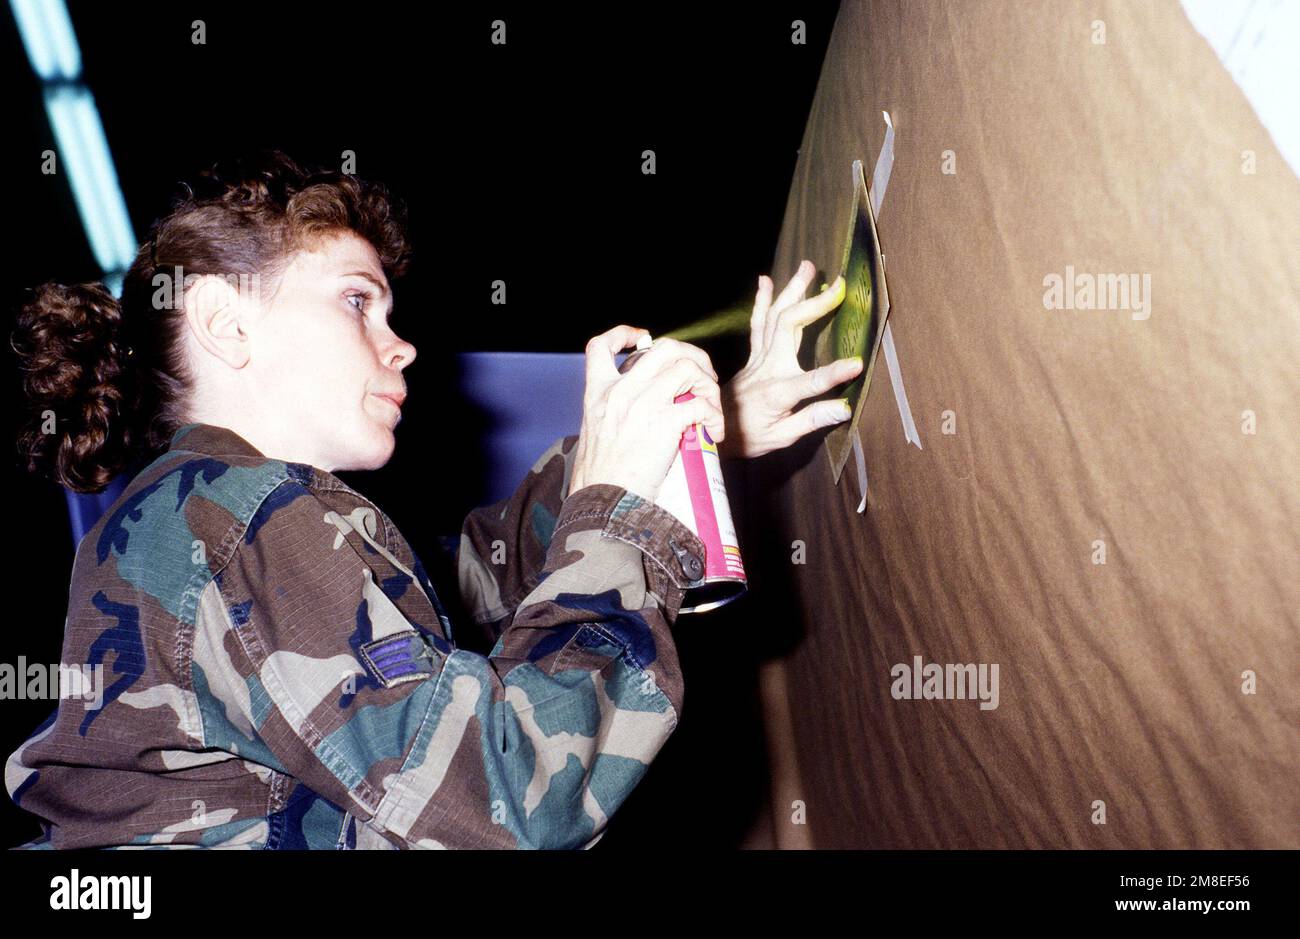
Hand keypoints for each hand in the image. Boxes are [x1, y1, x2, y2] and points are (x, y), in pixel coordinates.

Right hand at [569, 326, 724, 502]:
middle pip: (664, 348)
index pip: (600, 346)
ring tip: (711, 409)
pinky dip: (715, 416)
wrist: (603, 504)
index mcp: (598, 393)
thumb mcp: (596, 433)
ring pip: (688, 368)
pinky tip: (714, 432)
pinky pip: (701, 404)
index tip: (642, 339)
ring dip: (709, 386)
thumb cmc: (602, 479)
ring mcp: (642, 405)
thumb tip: (647, 408)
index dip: (623, 334)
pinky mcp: (664, 424)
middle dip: (694, 358)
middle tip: (702, 381)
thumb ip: (615, 413)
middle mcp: (619, 392)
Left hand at [720, 259, 863, 458]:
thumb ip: (812, 420)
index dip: (835, 373)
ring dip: (792, 290)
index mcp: (778, 392)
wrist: (713, 429)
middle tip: (838, 285)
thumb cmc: (750, 437)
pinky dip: (763, 301)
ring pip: (775, 316)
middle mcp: (767, 368)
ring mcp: (758, 358)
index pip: (811, 382)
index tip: (858, 364)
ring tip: (808, 267)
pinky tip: (766, 281)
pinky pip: (758, 323)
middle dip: (814, 304)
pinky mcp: (753, 355)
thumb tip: (844, 408)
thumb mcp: (782, 437)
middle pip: (789, 327)